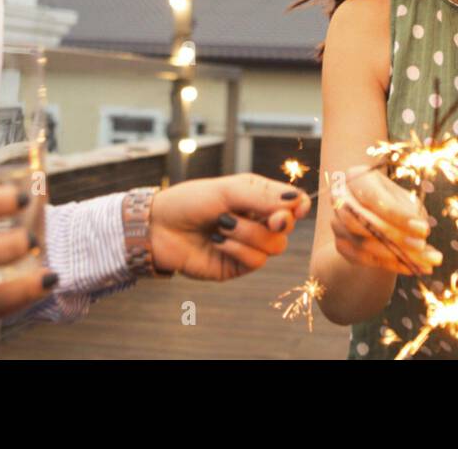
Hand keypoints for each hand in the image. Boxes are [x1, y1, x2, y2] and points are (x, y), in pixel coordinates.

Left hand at [148, 173, 311, 280]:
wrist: (158, 226)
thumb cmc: (190, 201)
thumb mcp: (228, 191)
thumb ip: (263, 197)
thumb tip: (298, 200)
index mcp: (256, 198)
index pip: (290, 203)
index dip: (299, 206)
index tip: (298, 208)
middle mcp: (255, 222)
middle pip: (287, 228)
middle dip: (280, 222)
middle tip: (270, 218)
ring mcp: (247, 246)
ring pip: (274, 246)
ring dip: (250, 234)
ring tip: (223, 224)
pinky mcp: (235, 267)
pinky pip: (255, 261)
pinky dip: (238, 249)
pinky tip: (218, 240)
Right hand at [329, 164, 441, 275]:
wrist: (375, 214)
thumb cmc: (394, 200)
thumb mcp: (405, 199)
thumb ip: (411, 212)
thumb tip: (421, 232)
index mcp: (357, 178)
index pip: (373, 198)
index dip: (398, 215)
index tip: (424, 230)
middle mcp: (340, 198)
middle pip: (362, 221)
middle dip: (394, 237)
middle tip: (421, 246)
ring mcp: (337, 223)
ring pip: (362, 244)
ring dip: (395, 255)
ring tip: (424, 262)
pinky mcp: (341, 245)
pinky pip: (364, 259)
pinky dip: (390, 265)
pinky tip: (413, 268)